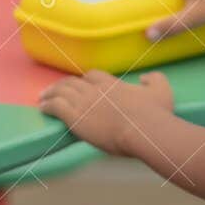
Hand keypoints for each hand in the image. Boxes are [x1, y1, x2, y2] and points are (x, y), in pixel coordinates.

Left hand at [38, 70, 174, 156]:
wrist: (144, 129)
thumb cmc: (155, 113)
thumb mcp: (162, 90)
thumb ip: (154, 79)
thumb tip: (145, 77)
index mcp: (111, 83)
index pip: (92, 75)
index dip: (85, 79)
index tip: (81, 84)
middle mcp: (94, 89)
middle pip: (72, 82)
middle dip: (62, 85)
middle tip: (55, 90)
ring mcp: (83, 102)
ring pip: (61, 92)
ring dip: (50, 93)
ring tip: (43, 97)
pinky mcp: (75, 117)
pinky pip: (55, 106)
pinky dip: (47, 105)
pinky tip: (42, 107)